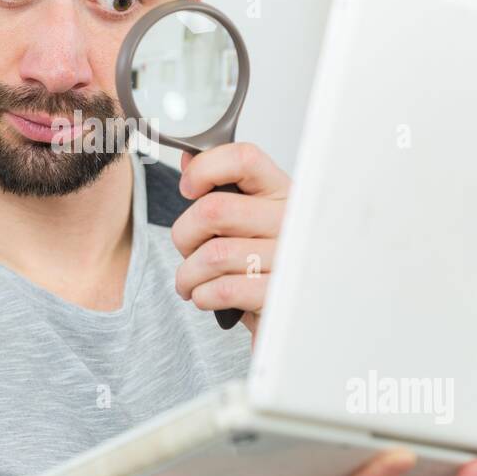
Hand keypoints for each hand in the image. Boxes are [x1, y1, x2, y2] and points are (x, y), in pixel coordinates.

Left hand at [172, 142, 289, 340]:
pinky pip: (224, 288)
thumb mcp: (246, 223)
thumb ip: (220, 189)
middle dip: (184, 235)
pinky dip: (203, 295)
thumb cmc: (264, 267)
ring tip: (191, 281)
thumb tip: (189, 156)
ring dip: (188, 274)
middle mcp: (290, 221)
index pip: (245, 159)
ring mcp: (289, 258)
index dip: (206, 168)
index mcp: (282, 194)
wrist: (291, 319)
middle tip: (187, 250)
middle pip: (214, 210)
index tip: (188, 187)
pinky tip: (207, 297)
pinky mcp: (280, 295)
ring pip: (213, 254)